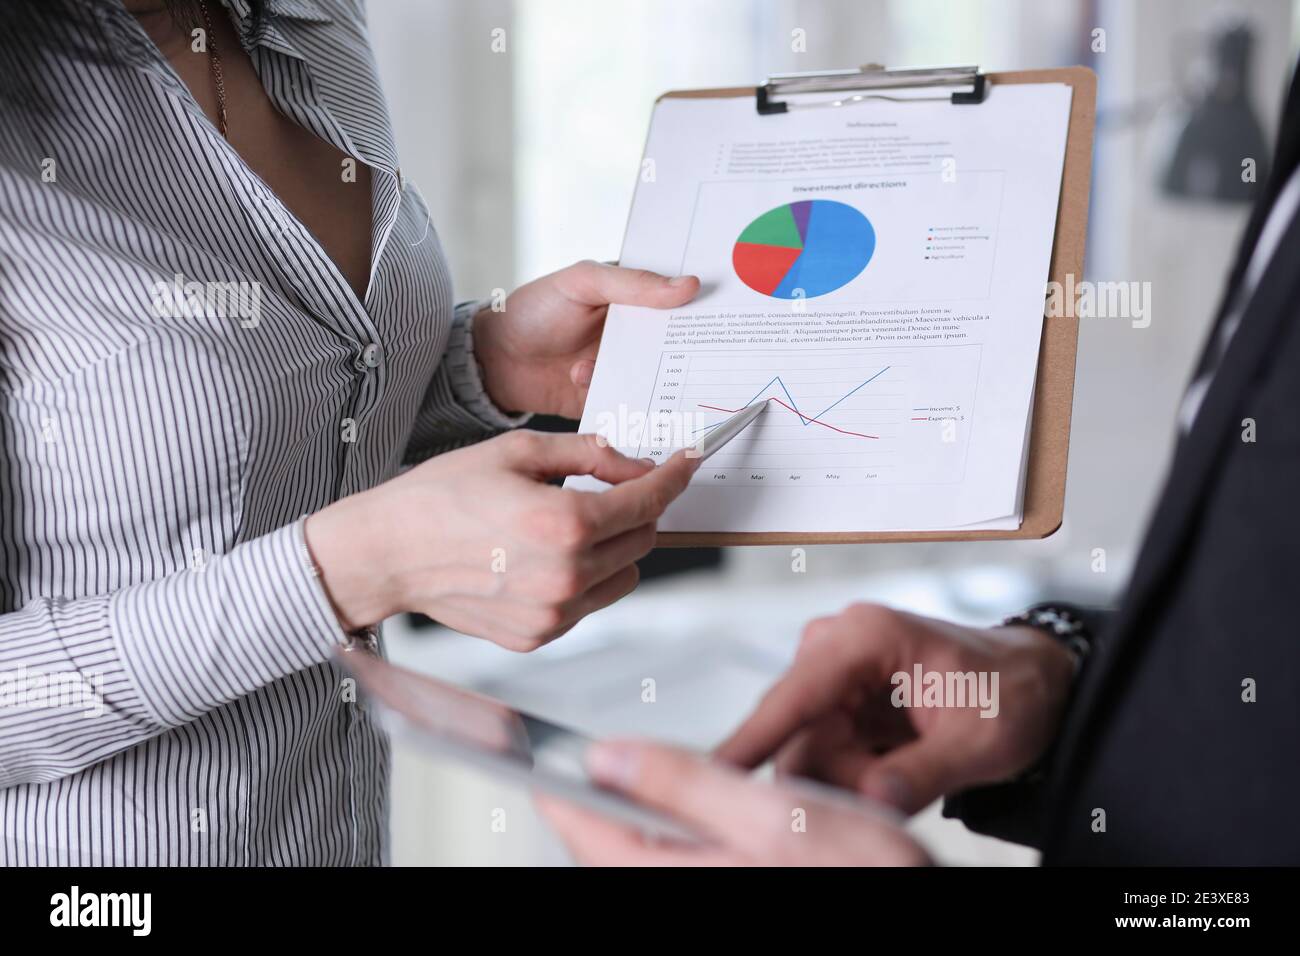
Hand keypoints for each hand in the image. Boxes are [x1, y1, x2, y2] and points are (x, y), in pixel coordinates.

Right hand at [305, 432, 696, 650]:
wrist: (387, 554)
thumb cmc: (441, 497)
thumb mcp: (518, 452)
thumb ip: (590, 455)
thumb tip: (638, 466)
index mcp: (564, 523)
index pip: (648, 501)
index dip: (675, 477)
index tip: (687, 463)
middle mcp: (566, 576)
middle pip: (644, 539)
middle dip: (639, 508)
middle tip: (613, 486)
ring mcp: (554, 613)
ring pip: (626, 575)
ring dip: (616, 546)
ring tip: (570, 525)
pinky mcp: (539, 635)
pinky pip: (590, 603)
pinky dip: (585, 577)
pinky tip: (543, 557)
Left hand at [472, 260, 700, 418]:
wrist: (496, 363)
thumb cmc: (535, 311)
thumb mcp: (582, 283)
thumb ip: (632, 285)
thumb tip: (687, 285)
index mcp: (636, 298)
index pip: (682, 298)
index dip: (708, 303)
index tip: (735, 307)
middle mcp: (639, 334)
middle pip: (682, 342)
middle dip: (697, 348)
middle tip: (720, 352)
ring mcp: (629, 368)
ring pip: (666, 376)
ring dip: (669, 379)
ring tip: (666, 378)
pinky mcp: (617, 398)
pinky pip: (641, 404)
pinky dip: (643, 404)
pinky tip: (636, 399)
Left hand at [537, 741, 930, 865]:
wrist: (914, 901)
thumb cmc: (861, 875)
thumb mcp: (772, 812)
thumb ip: (685, 784)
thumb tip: (605, 758)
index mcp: (675, 879)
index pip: (586, 831)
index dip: (557, 783)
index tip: (528, 749)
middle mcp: (678, 892)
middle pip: (607, 845)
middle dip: (591, 798)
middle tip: (574, 755)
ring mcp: (705, 891)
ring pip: (639, 854)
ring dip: (626, 813)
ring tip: (617, 776)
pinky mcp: (727, 888)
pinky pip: (672, 863)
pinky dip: (664, 831)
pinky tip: (679, 808)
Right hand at [716, 604, 1075, 812]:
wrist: (1032, 685)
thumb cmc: (1012, 693)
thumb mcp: (980, 740)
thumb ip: (920, 773)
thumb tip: (870, 803)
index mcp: (867, 636)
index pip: (795, 694)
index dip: (754, 737)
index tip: (716, 771)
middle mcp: (835, 645)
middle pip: (798, 733)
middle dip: (839, 774)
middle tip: (895, 785)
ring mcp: (831, 671)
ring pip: (808, 748)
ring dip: (851, 776)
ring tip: (910, 770)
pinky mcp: (835, 698)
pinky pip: (824, 751)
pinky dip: (856, 772)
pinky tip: (897, 764)